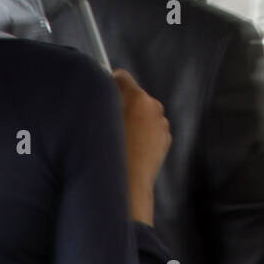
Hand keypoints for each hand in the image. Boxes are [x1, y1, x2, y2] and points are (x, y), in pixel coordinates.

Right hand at [113, 68, 170, 225]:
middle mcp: (153, 106)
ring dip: (133, 118)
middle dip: (122, 103)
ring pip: (143, 111)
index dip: (109, 83)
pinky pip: (151, 127)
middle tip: (107, 119)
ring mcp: (161, 123)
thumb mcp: (98, 122)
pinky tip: (130, 147)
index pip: (121, 77)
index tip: (102, 92)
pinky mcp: (165, 138)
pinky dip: (143, 132)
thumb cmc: (110, 156)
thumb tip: (100, 90)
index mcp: (137, 98)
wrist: (128, 187)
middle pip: (133, 94)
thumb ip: (101, 101)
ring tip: (118, 138)